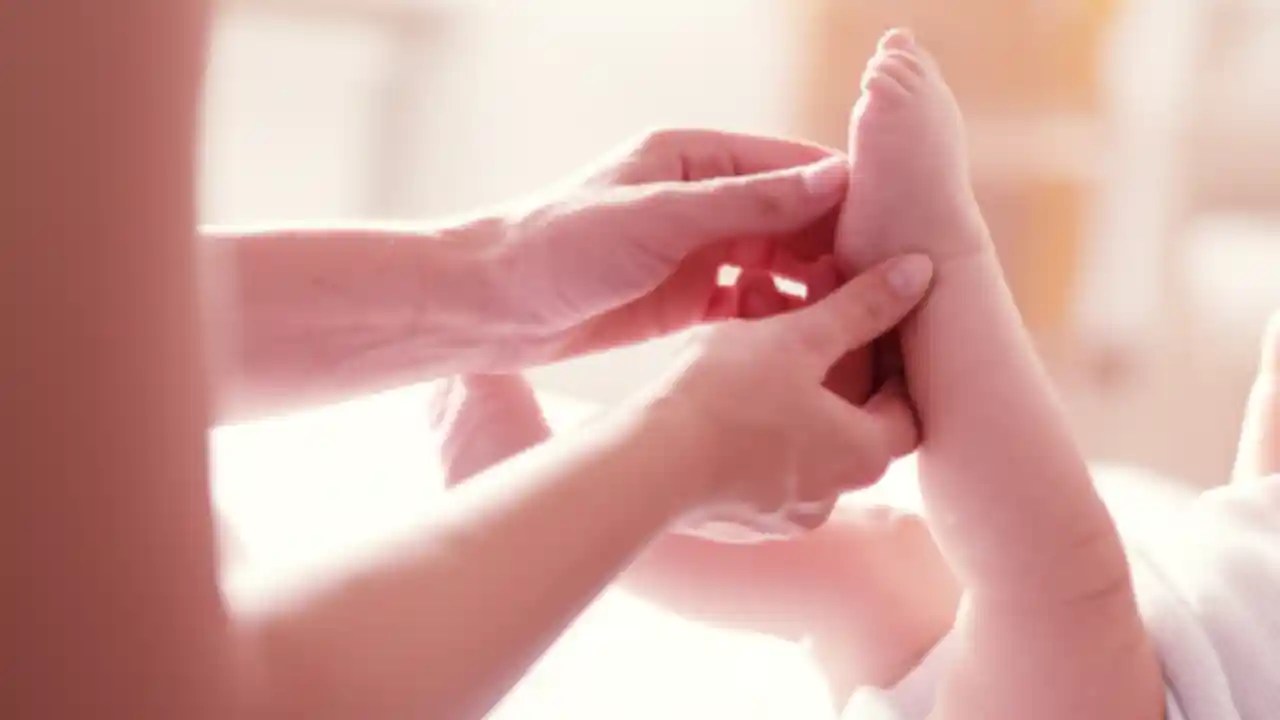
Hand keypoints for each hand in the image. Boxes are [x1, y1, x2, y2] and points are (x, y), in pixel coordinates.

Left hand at [481, 129, 847, 366]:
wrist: (489, 307)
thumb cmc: (560, 246)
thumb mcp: (659, 217)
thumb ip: (746, 201)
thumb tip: (832, 181)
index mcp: (694, 159)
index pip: (790, 168)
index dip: (843, 197)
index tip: (892, 231)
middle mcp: (700, 201)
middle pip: (791, 220)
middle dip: (833, 251)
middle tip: (882, 291)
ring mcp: (693, 252)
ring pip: (774, 267)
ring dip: (808, 291)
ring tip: (849, 325)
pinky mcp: (683, 301)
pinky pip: (746, 307)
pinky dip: (771, 322)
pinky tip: (796, 344)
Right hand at [650, 254, 934, 540]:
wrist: (643, 465)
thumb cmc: (728, 398)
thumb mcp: (801, 338)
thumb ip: (863, 307)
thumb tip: (921, 272)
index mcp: (862, 455)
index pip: (905, 407)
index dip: (892, 358)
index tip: (871, 319)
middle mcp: (830, 493)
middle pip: (845, 412)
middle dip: (826, 348)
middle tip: (802, 296)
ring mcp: (777, 509)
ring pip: (796, 426)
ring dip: (784, 371)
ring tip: (749, 313)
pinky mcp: (732, 511)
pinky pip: (756, 450)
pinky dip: (751, 407)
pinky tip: (720, 366)